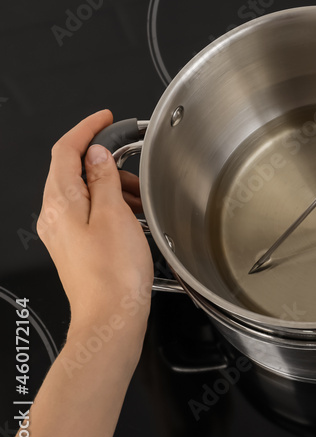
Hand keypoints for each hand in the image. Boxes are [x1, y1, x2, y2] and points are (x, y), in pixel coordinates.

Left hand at [37, 111, 152, 332]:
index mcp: (59, 202)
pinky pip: (90, 214)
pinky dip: (111, 207)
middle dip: (105, 162)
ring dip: (112, 187)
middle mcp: (54, 216)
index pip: (64, 150)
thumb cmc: (113, 274)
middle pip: (72, 171)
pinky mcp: (76, 247)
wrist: (110, 317)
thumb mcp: (114, 214)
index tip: (104, 119)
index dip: (85, 129)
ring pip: (84, 193)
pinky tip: (132, 218)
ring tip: (139, 199)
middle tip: (134, 165)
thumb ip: (104, 178)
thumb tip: (98, 155)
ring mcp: (63, 233)